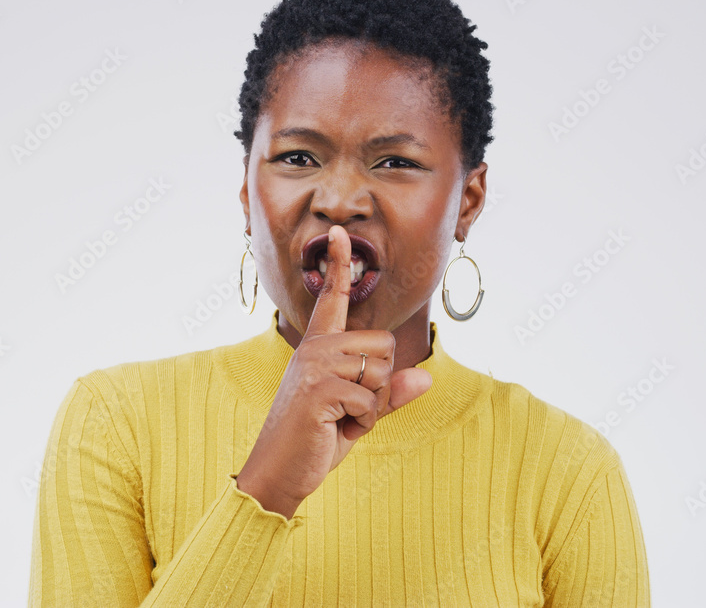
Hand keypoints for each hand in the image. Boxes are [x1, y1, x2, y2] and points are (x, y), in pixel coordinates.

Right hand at [236, 225, 431, 518]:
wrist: (279, 473)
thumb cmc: (316, 440)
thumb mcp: (360, 414)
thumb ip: (389, 394)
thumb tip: (426, 378)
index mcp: (320, 347)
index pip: (333, 298)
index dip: (340, 265)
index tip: (341, 233)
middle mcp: (316, 348)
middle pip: (384, 345)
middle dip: (380, 385)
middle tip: (349, 409)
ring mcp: (316, 365)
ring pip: (381, 372)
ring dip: (372, 407)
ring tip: (340, 419)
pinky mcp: (320, 389)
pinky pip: (372, 401)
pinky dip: (363, 424)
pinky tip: (336, 430)